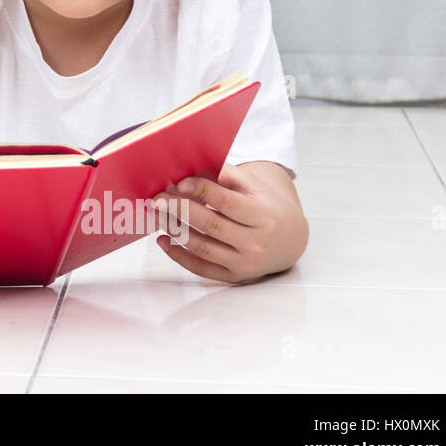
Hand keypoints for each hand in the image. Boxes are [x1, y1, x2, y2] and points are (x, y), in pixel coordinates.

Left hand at [149, 160, 307, 283]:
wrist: (289, 240)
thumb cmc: (265, 206)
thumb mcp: (253, 186)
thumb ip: (224, 175)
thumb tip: (188, 168)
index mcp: (264, 215)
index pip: (228, 202)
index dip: (202, 190)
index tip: (179, 182)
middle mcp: (257, 242)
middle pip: (211, 225)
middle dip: (179, 210)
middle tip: (156, 199)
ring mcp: (246, 262)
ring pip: (202, 248)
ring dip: (174, 230)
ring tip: (157, 215)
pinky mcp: (235, 276)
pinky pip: (201, 269)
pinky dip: (178, 256)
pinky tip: (163, 240)